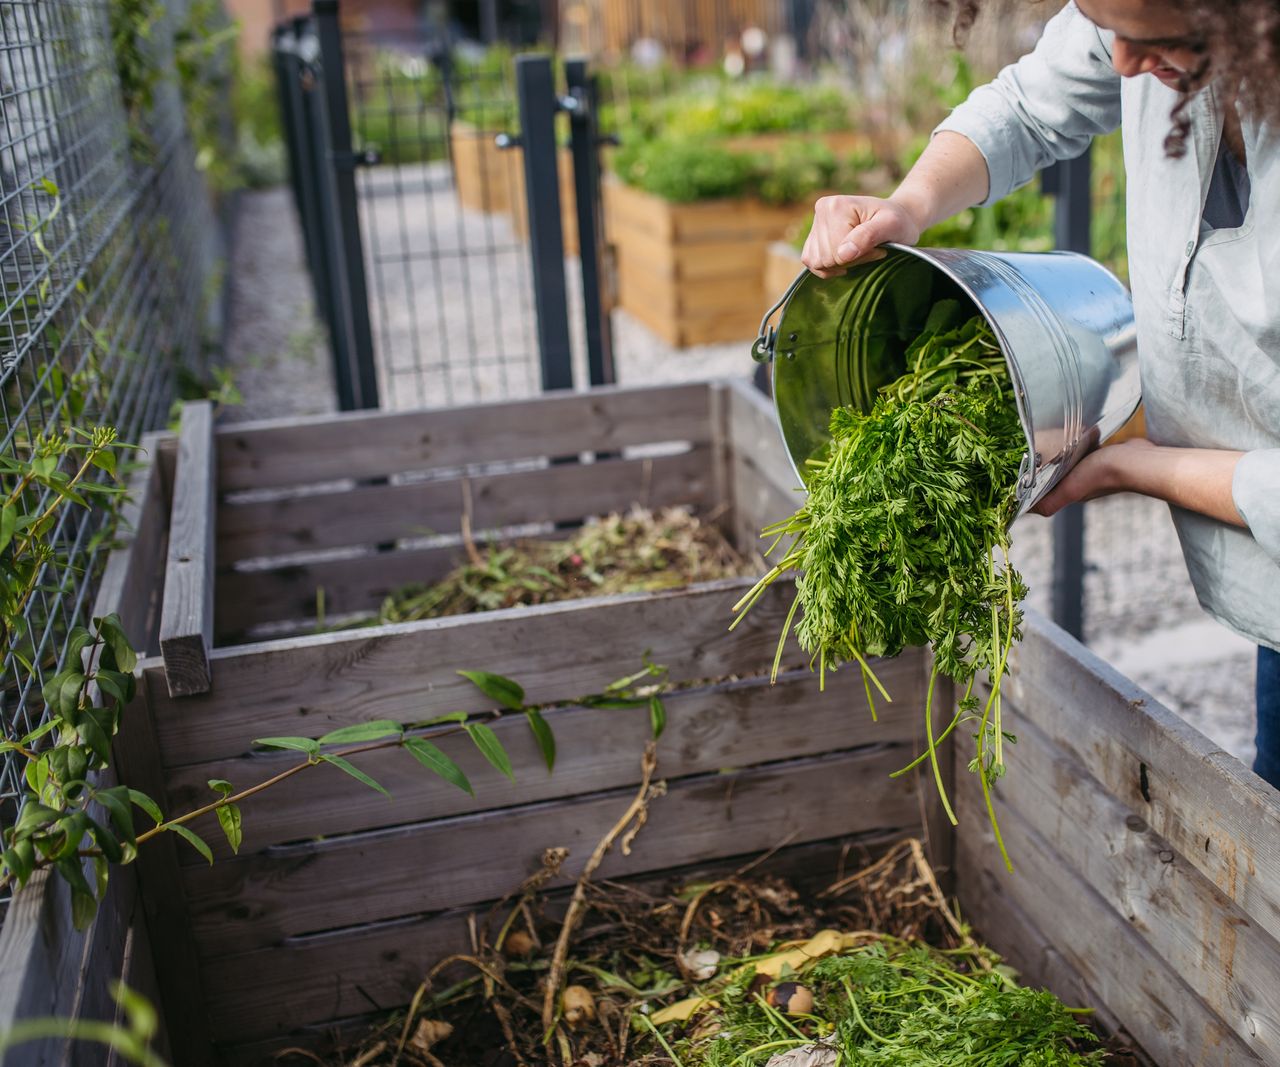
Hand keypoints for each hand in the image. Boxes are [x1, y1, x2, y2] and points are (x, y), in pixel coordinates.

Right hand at [801, 195, 923, 278]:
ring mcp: (816, 221)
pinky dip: (827, 267)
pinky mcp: (814, 234)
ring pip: (816, 262)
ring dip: (840, 264)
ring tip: (860, 251)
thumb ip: (868, 236)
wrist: (896, 216)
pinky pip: (811, 261)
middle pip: (825, 258)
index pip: (836, 251)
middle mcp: (822, 210)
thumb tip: (843, 254)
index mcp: (836, 206)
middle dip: (849, 261)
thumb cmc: (898, 222)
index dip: (858, 257)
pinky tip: (844, 259)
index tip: (877, 247)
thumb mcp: (892, 226)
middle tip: (870, 249)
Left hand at [1032, 439, 1153, 516]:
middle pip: (1053, 475)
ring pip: (1067, 461)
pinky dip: (1074, 443)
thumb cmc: (1103, 474)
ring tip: (1042, 441)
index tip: (1015, 472)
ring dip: (1056, 453)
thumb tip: (1025, 511)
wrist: (1138, 460)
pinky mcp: (1101, 453)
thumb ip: (1049, 502)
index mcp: (1069, 491)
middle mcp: (1079, 481)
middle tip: (1024, 452)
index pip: (1044, 490)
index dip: (1029, 484)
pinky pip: (1082, 448)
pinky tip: (1070, 433)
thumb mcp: (1070, 489)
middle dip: (1039, 467)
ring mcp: (1091, 467)